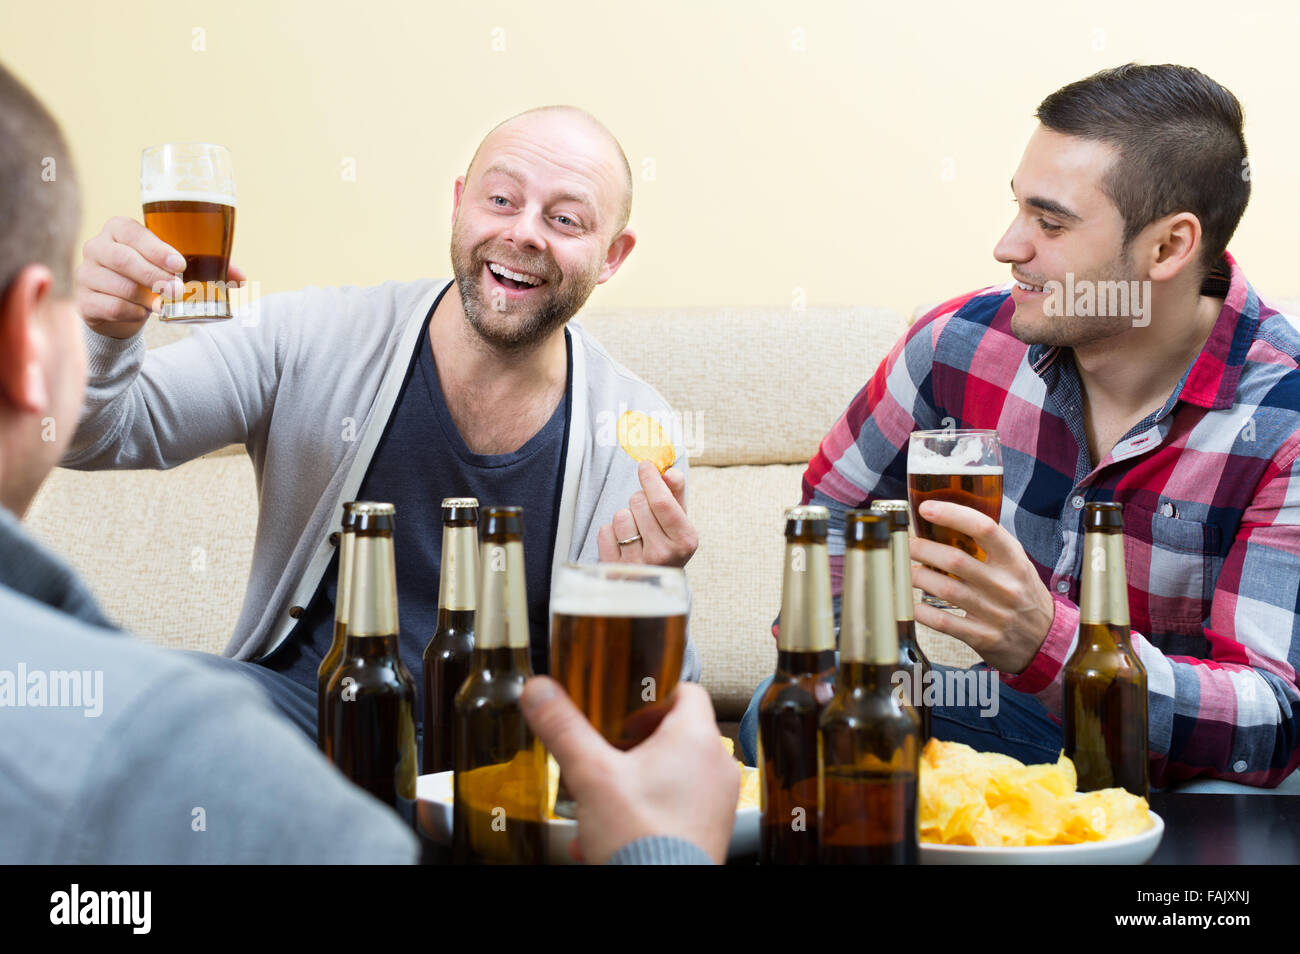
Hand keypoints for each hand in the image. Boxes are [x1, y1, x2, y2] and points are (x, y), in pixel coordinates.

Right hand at [75, 216, 246, 338]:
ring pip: (118, 285)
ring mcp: (86, 273)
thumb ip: (208, 267)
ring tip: (163, 305)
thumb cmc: (151, 278)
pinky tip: (143, 313)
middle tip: (179, 291)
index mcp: (118, 230)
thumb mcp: (174, 268)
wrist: (120, 308)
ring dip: (146, 298)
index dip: (156, 248)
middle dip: (154, 276)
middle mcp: (97, 247)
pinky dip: (132, 313)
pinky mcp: (84, 300)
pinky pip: (110, 306)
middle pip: (122, 259)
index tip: (180, 265)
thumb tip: (241, 278)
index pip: (132, 232)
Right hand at [521, 676, 738, 863]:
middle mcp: (715, 766)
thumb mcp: (591, 774)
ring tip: (605, 796)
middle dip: (635, 744)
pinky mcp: (710, 830)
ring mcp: (717, 801)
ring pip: (673, 774)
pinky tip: (613, 828)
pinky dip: (646, 811)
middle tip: (608, 753)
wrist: (662, 894)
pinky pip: (676, 808)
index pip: (686, 690)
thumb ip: (564, 728)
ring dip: (637, 780)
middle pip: (675, 734)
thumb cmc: (641, 838)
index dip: (654, 693)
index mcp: (696, 738)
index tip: (627, 707)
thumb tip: (540, 692)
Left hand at [596, 460, 697, 566]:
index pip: (662, 501)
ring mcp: (638, 565)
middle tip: (645, 512)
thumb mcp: (680, 519)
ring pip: (620, 516)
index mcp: (685, 541)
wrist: (654, 582)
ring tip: (635, 529)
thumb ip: (676, 492)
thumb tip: (669, 472)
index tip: (645, 465)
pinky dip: (611, 532)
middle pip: (638, 503)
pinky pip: (604, 532)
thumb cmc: (668, 544)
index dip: (651, 479)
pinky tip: (622, 542)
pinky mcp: (614, 570)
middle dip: (639, 500)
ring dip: (625, 517)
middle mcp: (663, 555)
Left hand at [909, 499, 1055, 672]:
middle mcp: (1006, 585)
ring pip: (945, 590)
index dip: (952, 514)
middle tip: (908, 546)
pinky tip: (914, 604)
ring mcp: (995, 613)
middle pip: (955, 560)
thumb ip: (990, 544)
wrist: (1047, 639)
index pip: (984, 528)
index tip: (926, 509)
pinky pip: (944, 622)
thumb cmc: (1023, 593)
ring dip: (917, 577)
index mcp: (1014, 561)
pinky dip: (922, 612)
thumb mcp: (1017, 564)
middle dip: (922, 549)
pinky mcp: (983, 637)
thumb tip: (947, 517)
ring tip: (908, 571)